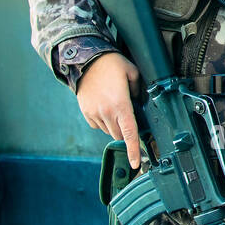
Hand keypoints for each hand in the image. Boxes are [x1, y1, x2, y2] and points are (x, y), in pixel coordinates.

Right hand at [77, 53, 142, 167]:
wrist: (85, 60)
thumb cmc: (111, 64)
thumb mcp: (132, 72)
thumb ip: (138, 90)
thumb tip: (139, 101)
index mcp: (121, 105)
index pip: (130, 133)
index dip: (134, 150)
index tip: (136, 163)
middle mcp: (107, 113)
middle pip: (120, 135)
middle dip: (127, 132)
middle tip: (130, 119)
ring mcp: (95, 114)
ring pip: (109, 131)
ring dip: (115, 126)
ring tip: (116, 106)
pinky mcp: (86, 113)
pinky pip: (97, 125)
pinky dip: (104, 121)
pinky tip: (105, 107)